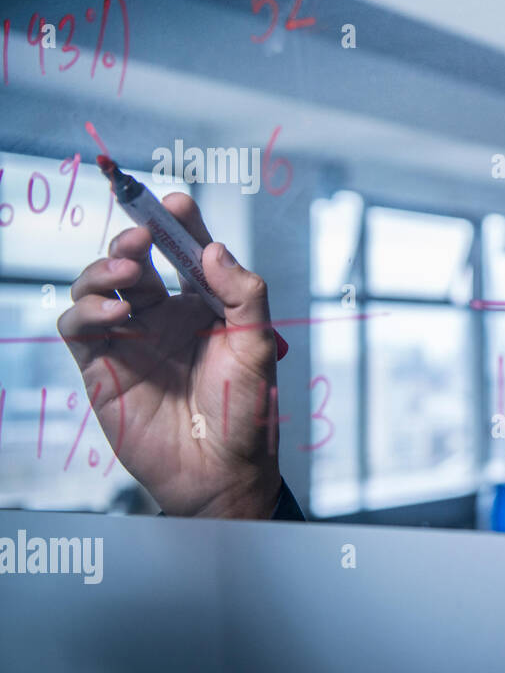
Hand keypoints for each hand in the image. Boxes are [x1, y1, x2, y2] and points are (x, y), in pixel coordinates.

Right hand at [57, 193, 281, 517]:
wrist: (222, 471)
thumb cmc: (247, 413)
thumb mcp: (259, 346)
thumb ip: (244, 293)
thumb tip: (214, 249)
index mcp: (204, 305)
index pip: (185, 249)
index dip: (177, 221)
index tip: (174, 200)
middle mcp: (164, 315)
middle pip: (136, 256)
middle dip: (134, 235)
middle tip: (142, 235)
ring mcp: (131, 337)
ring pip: (99, 283)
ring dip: (106, 267)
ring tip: (131, 274)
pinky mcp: (102, 365)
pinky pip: (78, 324)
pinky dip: (87, 308)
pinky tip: (112, 312)